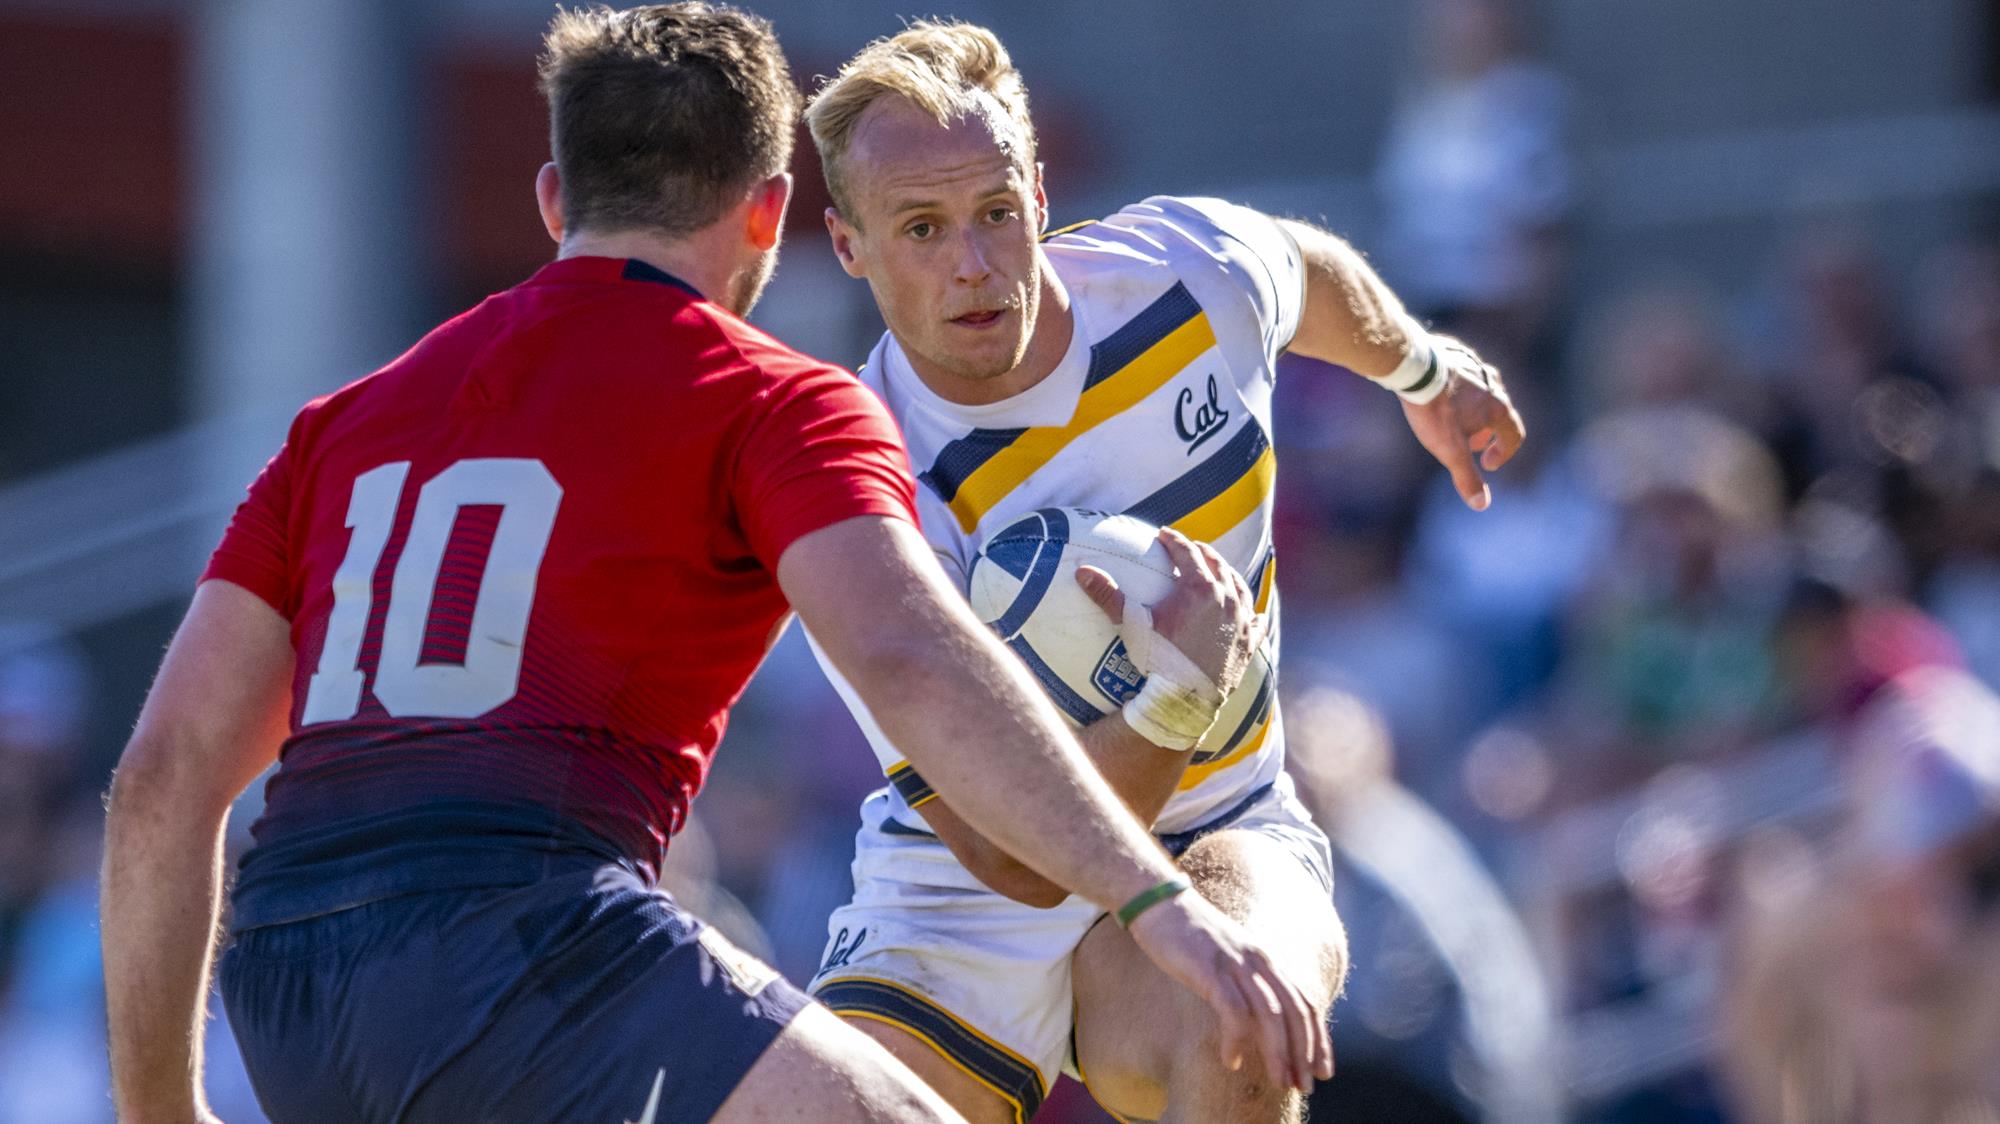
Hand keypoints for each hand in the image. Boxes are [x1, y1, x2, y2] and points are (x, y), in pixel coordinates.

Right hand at [1076, 527, 1261, 694]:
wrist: (1187, 698)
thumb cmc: (1160, 660)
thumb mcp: (1132, 624)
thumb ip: (1108, 596)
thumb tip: (1082, 571)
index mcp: (1199, 588)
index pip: (1187, 552)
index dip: (1174, 540)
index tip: (1164, 535)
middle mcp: (1226, 599)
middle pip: (1217, 564)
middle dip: (1202, 552)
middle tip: (1191, 548)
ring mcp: (1242, 621)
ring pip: (1240, 587)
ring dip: (1228, 575)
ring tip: (1220, 571)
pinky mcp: (1249, 644)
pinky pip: (1257, 623)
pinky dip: (1253, 615)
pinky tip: (1254, 614)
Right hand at [1125, 887, 1333, 1090]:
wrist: (1160, 903)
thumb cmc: (1190, 937)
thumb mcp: (1228, 960)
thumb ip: (1246, 985)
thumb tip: (1258, 1023)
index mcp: (1266, 960)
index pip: (1304, 1003)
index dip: (1318, 1039)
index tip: (1322, 1069)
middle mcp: (1258, 961)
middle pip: (1294, 1012)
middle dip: (1304, 1052)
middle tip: (1305, 1085)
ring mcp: (1235, 964)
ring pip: (1270, 1014)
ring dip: (1278, 1052)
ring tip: (1280, 1080)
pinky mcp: (1210, 968)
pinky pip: (1231, 1010)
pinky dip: (1236, 1038)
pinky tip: (1231, 1060)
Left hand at [1400, 335, 1525, 510]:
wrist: (1413, 368)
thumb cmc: (1434, 410)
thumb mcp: (1450, 450)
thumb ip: (1467, 477)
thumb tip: (1481, 505)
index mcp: (1498, 407)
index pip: (1514, 435)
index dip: (1503, 454)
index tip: (1485, 464)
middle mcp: (1493, 385)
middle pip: (1499, 414)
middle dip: (1485, 434)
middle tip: (1466, 445)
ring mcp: (1475, 366)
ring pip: (1482, 393)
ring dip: (1473, 411)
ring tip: (1453, 421)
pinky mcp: (1457, 354)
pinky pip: (1464, 375)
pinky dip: (1458, 390)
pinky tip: (1439, 395)